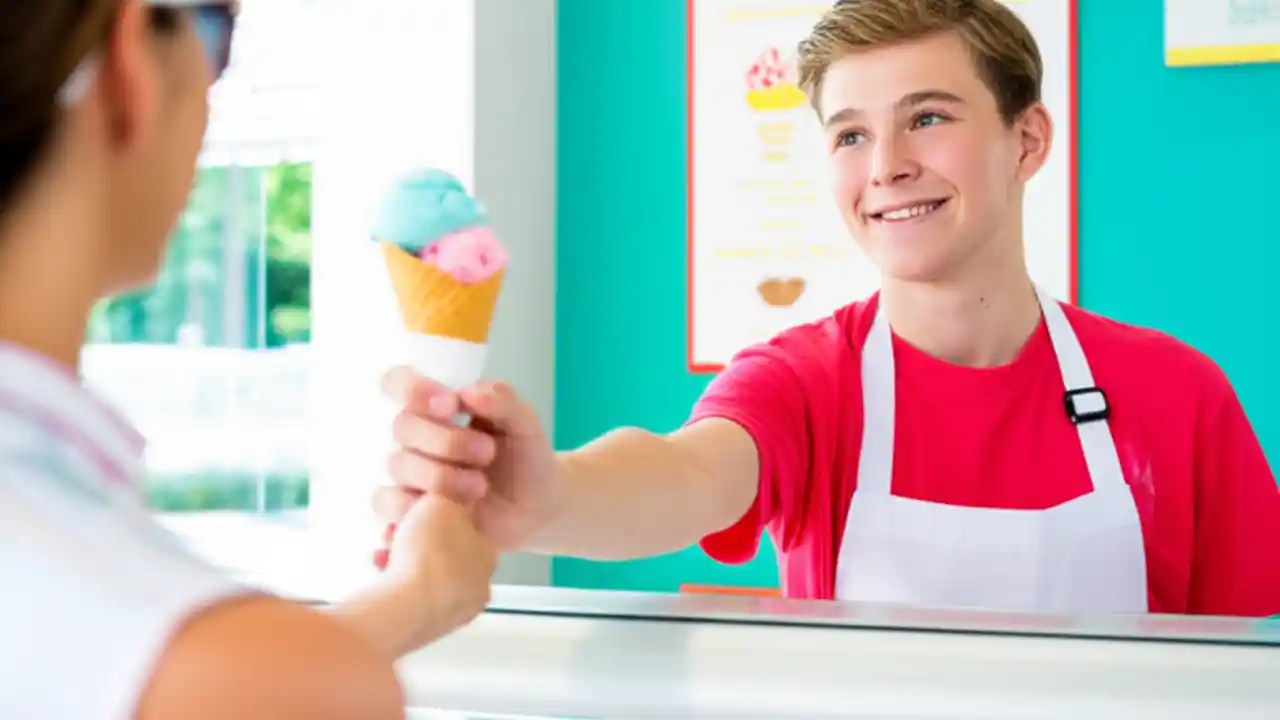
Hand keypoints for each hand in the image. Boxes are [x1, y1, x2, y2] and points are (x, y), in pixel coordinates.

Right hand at [373, 367, 559, 553]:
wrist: (537, 508)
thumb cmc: (525, 457)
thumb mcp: (525, 424)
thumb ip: (503, 400)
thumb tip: (469, 392)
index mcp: (439, 406)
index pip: (399, 382)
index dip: (413, 389)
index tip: (450, 405)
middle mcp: (418, 437)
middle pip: (402, 427)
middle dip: (445, 440)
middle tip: (487, 452)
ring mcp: (411, 474)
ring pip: (398, 466)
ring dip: (438, 476)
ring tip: (479, 487)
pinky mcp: (409, 509)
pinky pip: (387, 506)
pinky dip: (406, 509)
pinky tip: (438, 515)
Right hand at [381, 493, 497, 639]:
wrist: (407, 608)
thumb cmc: (429, 552)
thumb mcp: (440, 501)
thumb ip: (446, 495)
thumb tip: (447, 496)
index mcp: (489, 555)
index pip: (470, 528)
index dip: (443, 514)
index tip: (422, 509)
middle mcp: (479, 587)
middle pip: (446, 553)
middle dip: (420, 539)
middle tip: (397, 529)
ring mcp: (455, 613)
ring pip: (426, 576)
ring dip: (404, 560)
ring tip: (385, 550)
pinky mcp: (428, 631)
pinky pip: (412, 598)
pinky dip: (397, 584)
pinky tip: (380, 570)